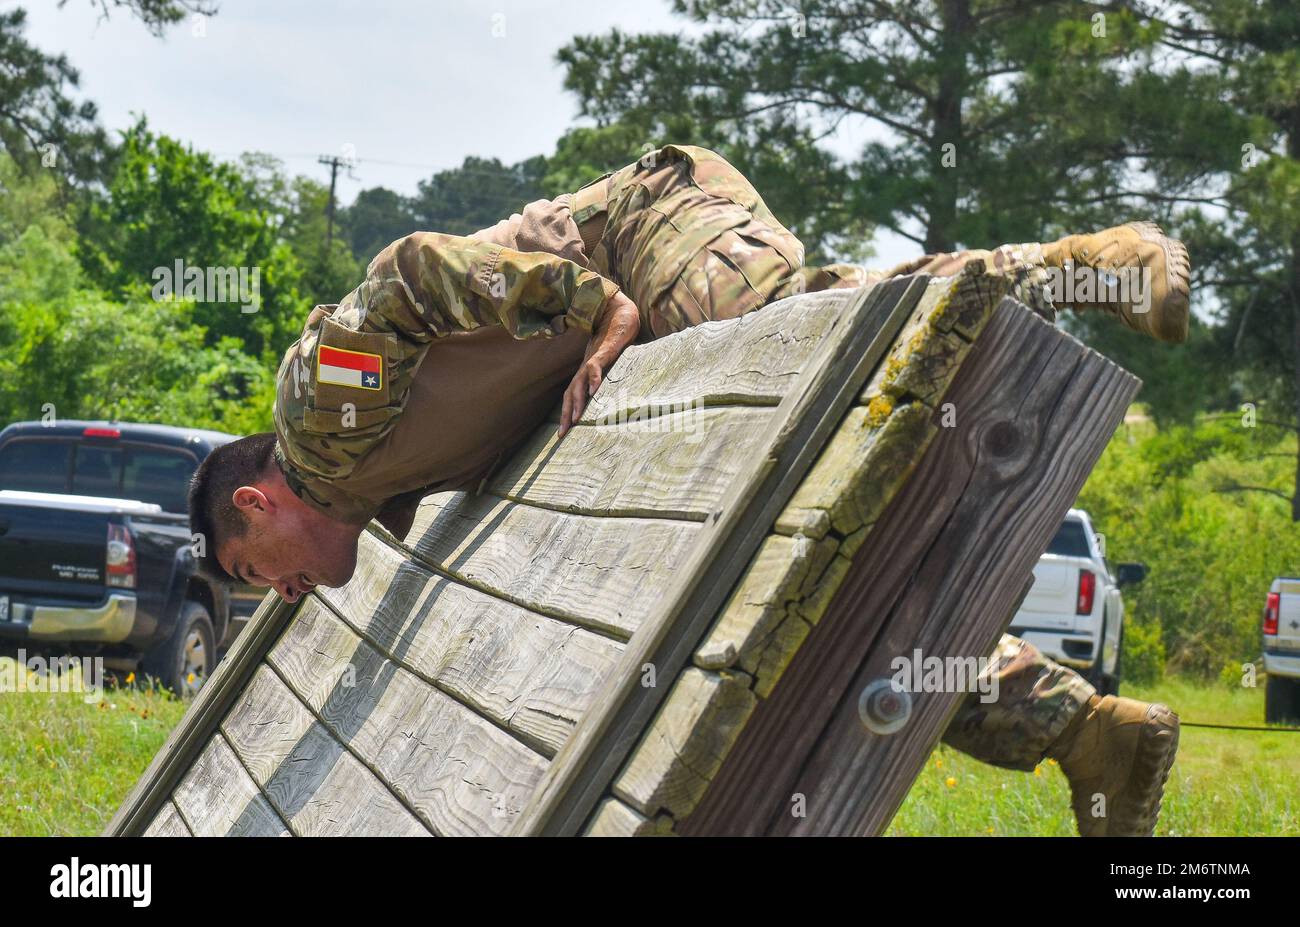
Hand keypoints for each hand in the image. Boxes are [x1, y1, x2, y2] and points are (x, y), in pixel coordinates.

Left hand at [558, 292, 639, 436]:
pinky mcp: (604, 351)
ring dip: (577, 400)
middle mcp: (585, 367)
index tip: (564, 431)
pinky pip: (595, 366)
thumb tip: (610, 396)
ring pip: (579, 382)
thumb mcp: (609, 364)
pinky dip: (593, 378)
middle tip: (563, 433)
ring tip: (576, 418)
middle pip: (570, 393)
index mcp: (585, 372)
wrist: (620, 315)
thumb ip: (607, 377)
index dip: (566, 412)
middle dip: (566, 414)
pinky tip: (594, 391)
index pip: (571, 395)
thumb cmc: (616, 340)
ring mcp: (593, 359)